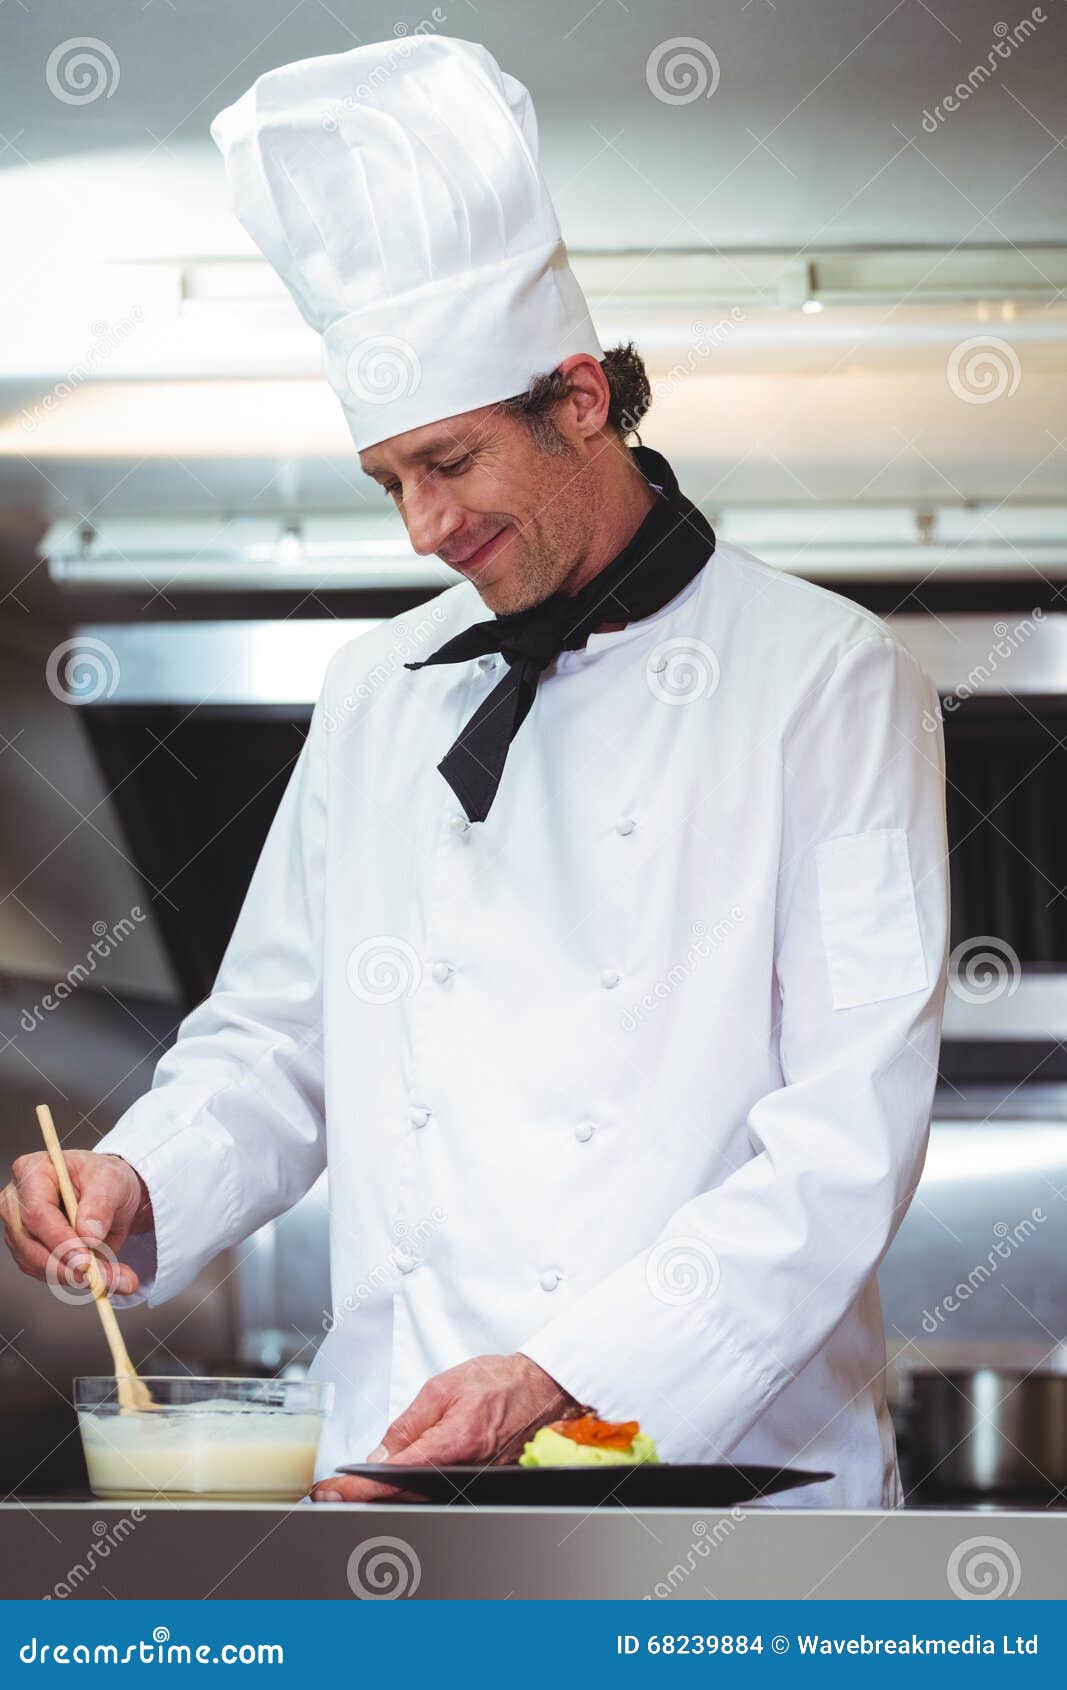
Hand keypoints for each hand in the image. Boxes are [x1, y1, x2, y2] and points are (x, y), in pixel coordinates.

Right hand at [1, 1150, 152, 1295]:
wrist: (110, 1193)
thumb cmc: (104, 1178)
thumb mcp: (112, 1179)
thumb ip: (100, 1204)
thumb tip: (88, 1235)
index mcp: (32, 1172)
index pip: (37, 1213)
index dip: (60, 1240)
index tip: (85, 1261)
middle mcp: (17, 1202)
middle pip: (31, 1244)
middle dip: (68, 1266)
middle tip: (102, 1278)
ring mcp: (19, 1229)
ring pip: (38, 1264)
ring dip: (77, 1277)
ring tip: (114, 1277)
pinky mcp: (28, 1251)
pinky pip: (47, 1273)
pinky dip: (76, 1279)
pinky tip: (102, 1276)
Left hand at [311, 1352, 575, 1502]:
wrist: (538, 1389)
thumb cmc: (498, 1382)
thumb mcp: (442, 1388)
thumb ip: (408, 1424)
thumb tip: (380, 1455)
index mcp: (454, 1442)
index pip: (395, 1475)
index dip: (357, 1488)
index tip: (331, 1492)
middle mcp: (464, 1471)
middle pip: (404, 1495)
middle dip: (362, 1498)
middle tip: (330, 1495)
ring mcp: (472, 1482)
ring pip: (418, 1497)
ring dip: (383, 1497)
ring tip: (350, 1491)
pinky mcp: (476, 1484)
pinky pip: (436, 1492)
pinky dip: (409, 1492)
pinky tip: (387, 1486)